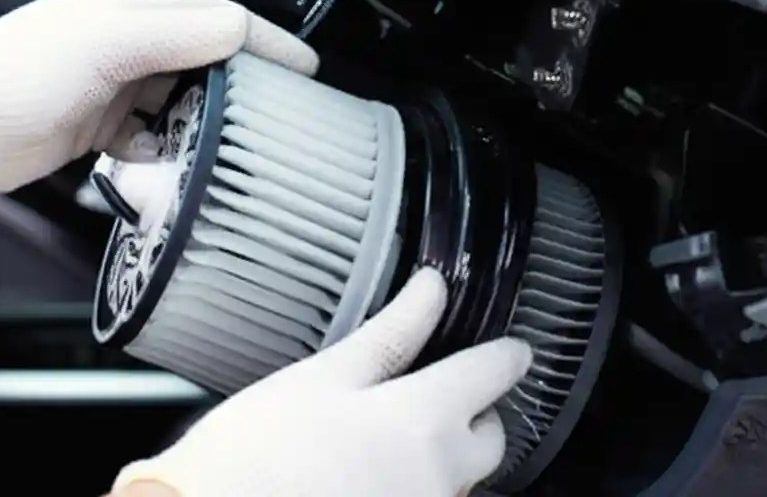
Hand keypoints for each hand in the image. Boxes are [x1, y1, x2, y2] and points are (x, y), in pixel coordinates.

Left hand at [0, 0, 317, 205]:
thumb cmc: (11, 76)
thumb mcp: (104, 43)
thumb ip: (176, 32)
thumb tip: (237, 29)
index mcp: (129, 8)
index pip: (217, 17)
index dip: (265, 42)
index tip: (307, 68)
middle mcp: (123, 41)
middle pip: (203, 59)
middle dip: (240, 83)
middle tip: (278, 112)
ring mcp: (109, 83)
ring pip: (179, 99)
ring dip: (201, 120)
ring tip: (226, 142)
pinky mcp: (94, 123)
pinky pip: (149, 133)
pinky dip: (162, 146)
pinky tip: (164, 158)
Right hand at [112, 268, 533, 496]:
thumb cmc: (254, 455)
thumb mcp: (322, 378)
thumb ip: (389, 333)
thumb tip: (431, 289)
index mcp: (424, 420)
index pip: (491, 375)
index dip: (505, 356)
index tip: (511, 349)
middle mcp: (439, 477)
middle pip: (489, 438)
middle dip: (472, 415)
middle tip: (430, 398)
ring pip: (458, 480)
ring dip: (439, 461)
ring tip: (379, 447)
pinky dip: (412, 488)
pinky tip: (366, 478)